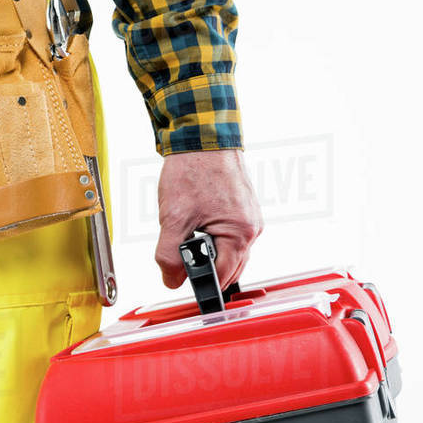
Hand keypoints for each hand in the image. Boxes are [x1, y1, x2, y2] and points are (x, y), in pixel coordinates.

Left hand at [154, 149, 262, 288]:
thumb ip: (169, 256)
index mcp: (240, 234)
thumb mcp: (173, 219)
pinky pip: (230, 237)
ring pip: (230, 254)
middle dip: (205, 268)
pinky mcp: (244, 212)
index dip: (200, 282)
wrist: (201, 139)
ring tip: (189, 233)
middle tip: (181, 253)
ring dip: (209, 254)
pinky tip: (198, 226)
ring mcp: (250, 220)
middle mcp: (252, 229)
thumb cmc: (192, 171)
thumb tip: (171, 281)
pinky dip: (213, 240)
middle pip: (229, 269)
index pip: (223, 278)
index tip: (182, 278)